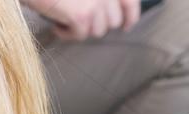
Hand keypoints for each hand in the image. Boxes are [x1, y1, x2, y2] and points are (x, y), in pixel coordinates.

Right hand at [25, 0, 139, 37]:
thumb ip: (100, 0)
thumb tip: (111, 16)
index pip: (130, 2)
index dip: (130, 16)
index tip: (126, 26)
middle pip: (112, 21)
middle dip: (96, 25)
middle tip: (79, 21)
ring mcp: (98, 2)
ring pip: (97, 30)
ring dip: (81, 29)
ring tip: (66, 19)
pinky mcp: (83, 14)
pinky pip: (81, 35)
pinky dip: (67, 33)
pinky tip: (58, 24)